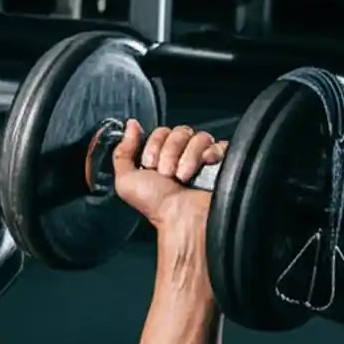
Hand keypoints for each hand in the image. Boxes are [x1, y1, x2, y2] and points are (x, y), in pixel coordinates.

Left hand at [111, 120, 228, 227]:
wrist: (181, 218)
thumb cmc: (155, 205)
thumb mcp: (126, 180)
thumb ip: (123, 151)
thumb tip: (130, 125)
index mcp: (160, 157)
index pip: (161, 132)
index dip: (154, 145)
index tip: (150, 164)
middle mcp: (182, 156)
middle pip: (180, 131)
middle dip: (169, 152)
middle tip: (166, 173)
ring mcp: (202, 158)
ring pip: (199, 136)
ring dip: (187, 157)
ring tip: (181, 177)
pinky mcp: (221, 163)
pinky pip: (219, 145)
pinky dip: (209, 155)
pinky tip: (201, 170)